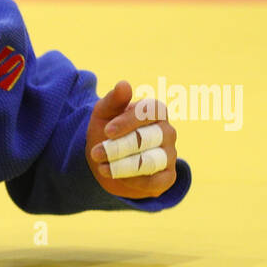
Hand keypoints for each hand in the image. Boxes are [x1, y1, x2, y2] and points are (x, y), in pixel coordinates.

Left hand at [86, 80, 178, 198]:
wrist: (106, 161)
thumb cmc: (107, 131)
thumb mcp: (103, 114)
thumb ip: (113, 100)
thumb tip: (124, 84)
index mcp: (155, 111)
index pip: (148, 112)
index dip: (128, 122)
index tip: (107, 131)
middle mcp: (167, 131)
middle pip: (146, 139)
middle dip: (118, 148)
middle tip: (96, 153)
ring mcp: (169, 154)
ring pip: (149, 161)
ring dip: (123, 167)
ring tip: (102, 168)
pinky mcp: (167, 176)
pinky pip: (157, 181)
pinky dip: (136, 182)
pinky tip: (120, 180)